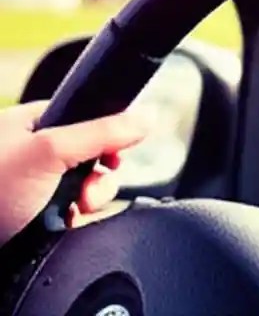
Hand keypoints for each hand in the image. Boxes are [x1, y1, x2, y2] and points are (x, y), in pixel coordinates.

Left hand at [0, 101, 150, 244]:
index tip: (114, 154)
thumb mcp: (49, 151)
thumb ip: (101, 131)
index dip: (108, 135)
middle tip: (86, 193)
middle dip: (99, 177)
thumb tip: (147, 116)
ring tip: (72, 213)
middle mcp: (30, 153)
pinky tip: (63, 226)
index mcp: (28, 124)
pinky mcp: (33, 216)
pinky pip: (70, 213)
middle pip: (92, 154)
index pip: (87, 115)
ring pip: (83, 186)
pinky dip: (73, 221)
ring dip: (87, 202)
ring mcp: (31, 186)